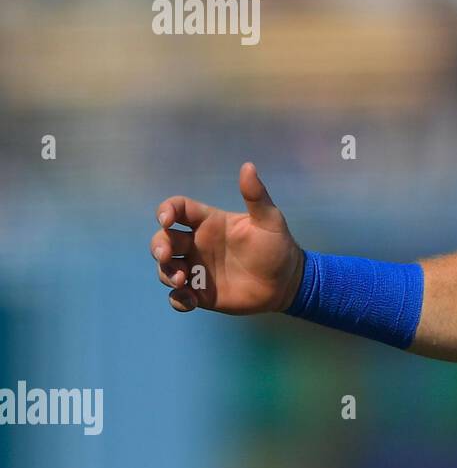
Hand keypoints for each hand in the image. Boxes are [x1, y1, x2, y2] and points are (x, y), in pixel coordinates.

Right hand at [150, 162, 304, 314]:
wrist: (286, 282)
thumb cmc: (276, 247)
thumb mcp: (269, 220)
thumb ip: (256, 196)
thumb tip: (248, 166)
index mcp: (209, 222)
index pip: (178, 209)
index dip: (166, 210)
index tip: (166, 219)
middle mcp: (197, 244)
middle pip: (163, 239)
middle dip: (158, 246)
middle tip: (166, 255)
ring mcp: (197, 269)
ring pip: (166, 268)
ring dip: (166, 273)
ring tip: (182, 280)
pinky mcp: (200, 293)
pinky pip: (178, 296)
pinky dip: (178, 299)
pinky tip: (190, 301)